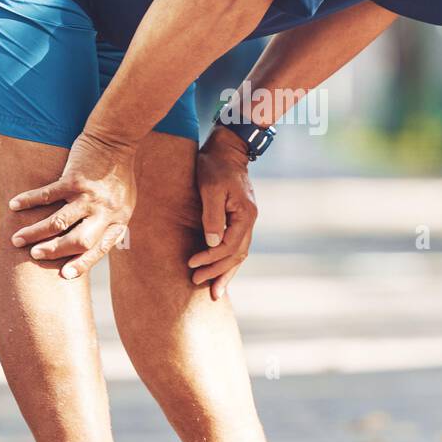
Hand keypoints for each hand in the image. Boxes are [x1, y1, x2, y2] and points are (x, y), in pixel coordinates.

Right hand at [7, 130, 136, 278]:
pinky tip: (14, 205)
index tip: (64, 276)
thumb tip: (95, 244)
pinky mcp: (74, 178)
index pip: (99, 249)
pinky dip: (29, 200)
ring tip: (17, 239)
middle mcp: (105, 211)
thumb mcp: (125, 202)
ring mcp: (89, 196)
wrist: (117, 138)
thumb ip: (110, 222)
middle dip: (54, 251)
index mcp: (118, 220)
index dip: (81, 264)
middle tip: (34, 255)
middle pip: (78, 241)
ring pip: (58, 222)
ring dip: (35, 233)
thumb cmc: (119, 172)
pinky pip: (47, 195)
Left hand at [188, 127, 258, 300]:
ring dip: (226, 273)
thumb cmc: (215, 166)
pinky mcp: (239, 219)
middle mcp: (250, 221)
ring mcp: (246, 221)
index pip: (229, 246)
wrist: (226, 149)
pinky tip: (220, 272)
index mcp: (245, 215)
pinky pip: (236, 246)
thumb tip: (212, 243)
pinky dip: (228, 262)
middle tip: (197, 284)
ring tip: (214, 292)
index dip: (210, 258)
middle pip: (237, 255)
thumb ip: (212, 216)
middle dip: (218, 272)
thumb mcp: (210, 188)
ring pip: (239, 254)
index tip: (191, 265)